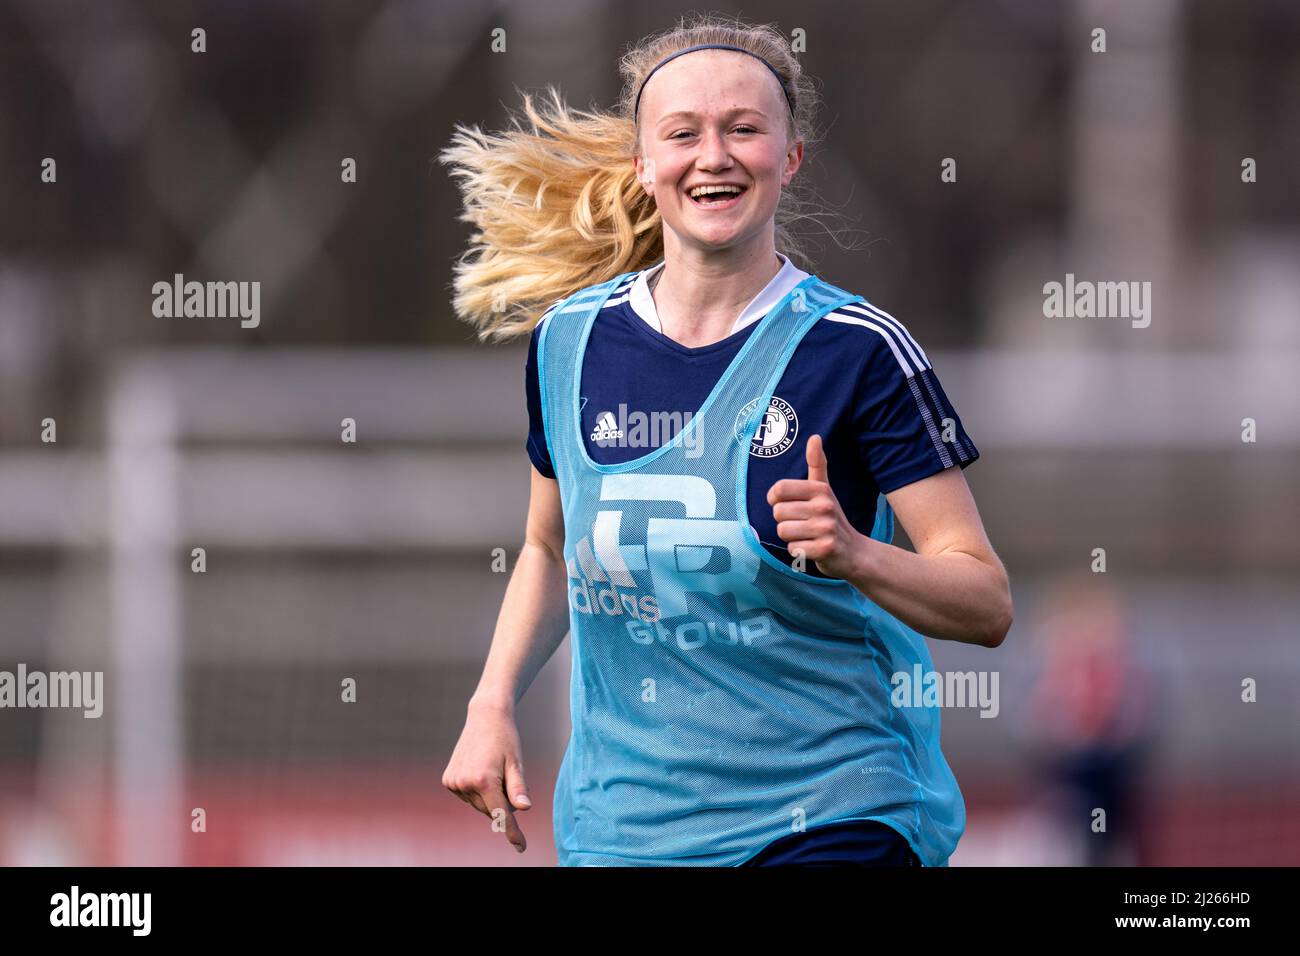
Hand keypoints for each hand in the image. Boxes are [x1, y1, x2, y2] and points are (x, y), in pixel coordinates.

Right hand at [443, 698, 531, 852]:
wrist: (485, 717)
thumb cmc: (506, 739)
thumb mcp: (516, 762)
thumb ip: (518, 788)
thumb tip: (524, 809)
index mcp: (485, 780)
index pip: (501, 814)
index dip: (512, 832)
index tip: (521, 846)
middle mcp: (466, 783)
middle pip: (492, 810)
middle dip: (503, 801)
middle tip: (507, 775)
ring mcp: (455, 783)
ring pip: (480, 805)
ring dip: (490, 795)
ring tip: (493, 770)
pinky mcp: (448, 781)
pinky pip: (469, 797)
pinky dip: (478, 791)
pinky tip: (480, 770)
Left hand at [767, 433, 863, 579]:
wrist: (854, 551)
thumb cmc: (831, 518)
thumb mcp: (824, 490)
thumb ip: (817, 464)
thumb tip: (814, 437)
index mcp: (820, 489)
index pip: (779, 489)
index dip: (775, 500)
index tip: (785, 505)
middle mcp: (824, 506)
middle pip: (778, 513)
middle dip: (785, 521)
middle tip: (803, 524)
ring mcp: (826, 528)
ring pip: (783, 531)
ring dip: (791, 537)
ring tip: (807, 536)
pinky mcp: (825, 549)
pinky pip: (793, 549)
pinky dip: (798, 552)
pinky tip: (812, 548)